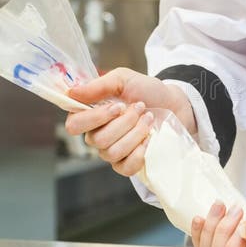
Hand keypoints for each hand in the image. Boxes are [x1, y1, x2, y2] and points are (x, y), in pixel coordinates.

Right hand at [64, 67, 195, 176]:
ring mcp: (111, 151)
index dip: (94, 118)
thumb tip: (72, 92)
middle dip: (124, 123)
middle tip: (139, 108)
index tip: (117, 107)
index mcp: (91, 114)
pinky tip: (148, 139)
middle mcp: (97, 135)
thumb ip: (98, 85)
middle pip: (96, 140)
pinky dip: (140, 152)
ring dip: (135, 133)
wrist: (174, 104)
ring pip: (112, 152)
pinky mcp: (128, 164)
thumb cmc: (147, 91)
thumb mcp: (123, 79)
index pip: (74, 125)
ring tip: (148, 119)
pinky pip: (125, 167)